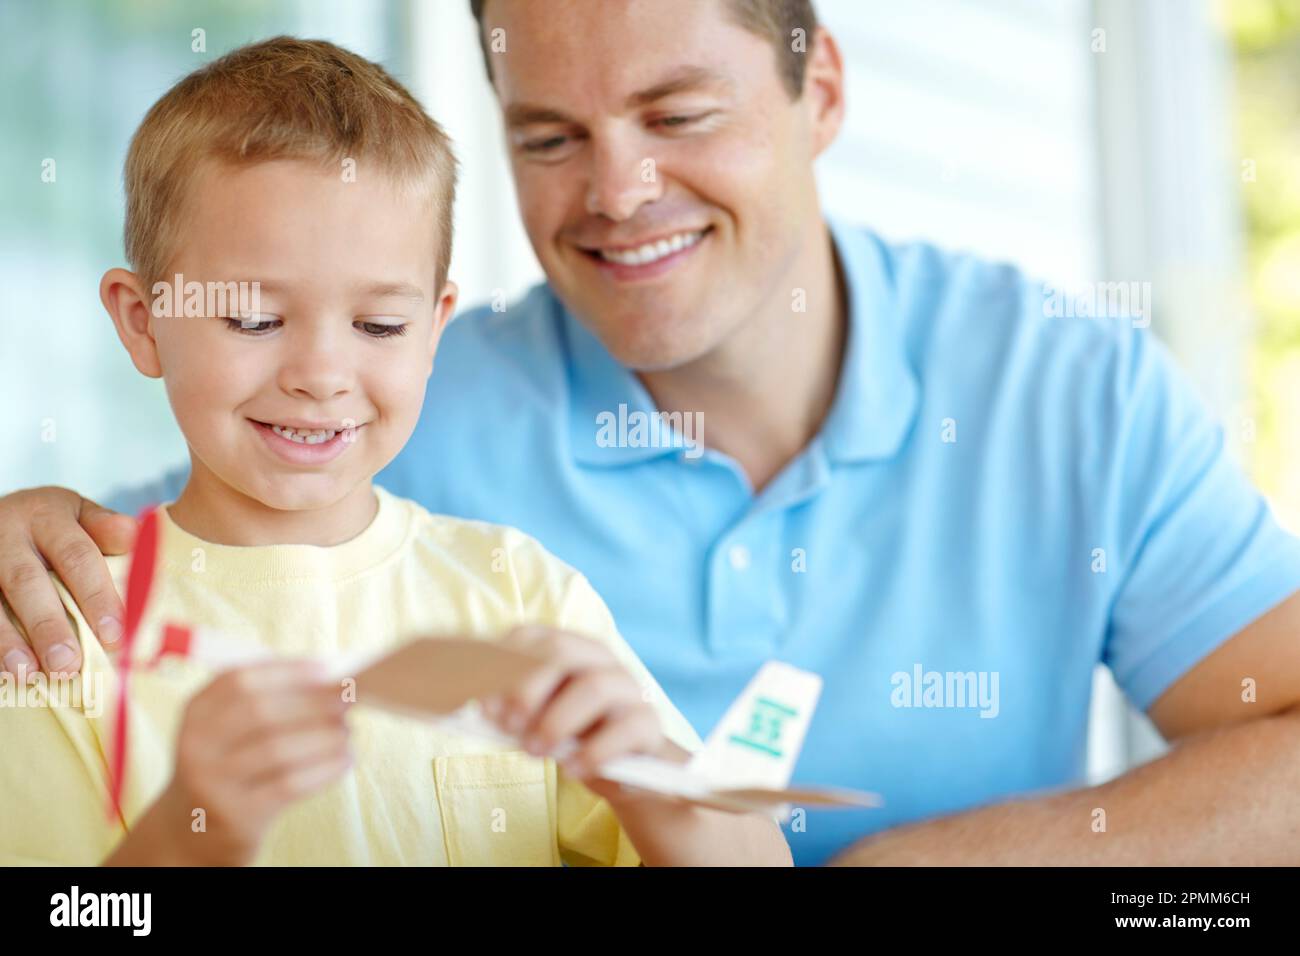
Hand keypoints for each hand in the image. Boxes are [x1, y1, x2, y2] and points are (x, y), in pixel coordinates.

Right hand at [0, 487, 135, 675]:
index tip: (114, 636)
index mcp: (47, 515)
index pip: (76, 556)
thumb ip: (104, 527)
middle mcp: (8, 534)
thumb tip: (135, 534)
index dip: (96, 597)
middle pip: (27, 582)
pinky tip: (4, 669)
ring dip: (8, 640)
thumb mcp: (78, 514)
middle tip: (68, 664)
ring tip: (28, 673)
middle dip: (48, 625)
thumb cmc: (52, 523)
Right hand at [124, 660, 353, 866]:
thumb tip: (329, 680)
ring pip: (279, 749)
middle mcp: (196, 746)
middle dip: (313, 703)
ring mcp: (212, 783)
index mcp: (196, 715)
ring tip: (347, 733)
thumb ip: (266, 701)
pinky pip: (290, 784)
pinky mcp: (236, 816)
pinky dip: (325, 768)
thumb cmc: (228, 768)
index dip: (287, 671)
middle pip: (261, 712)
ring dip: (325, 737)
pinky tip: (345, 760)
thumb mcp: (227, 731)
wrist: (195, 833)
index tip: (326, 669)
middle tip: (347, 702)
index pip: (240, 681)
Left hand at [480, 626, 667, 801]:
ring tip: (535, 751)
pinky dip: (592, 752)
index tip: (485, 706)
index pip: (534, 637)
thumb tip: (483, 710)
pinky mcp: (648, 722)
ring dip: (556, 721)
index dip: (504, 668)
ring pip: (594, 688)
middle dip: (527, 691)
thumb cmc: (573, 737)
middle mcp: (601, 660)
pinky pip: (624, 729)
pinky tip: (572, 769)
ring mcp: (628, 688)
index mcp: (570, 648)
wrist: (627, 770)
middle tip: (507, 728)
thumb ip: (515, 711)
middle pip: (562, 655)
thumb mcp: (539, 720)